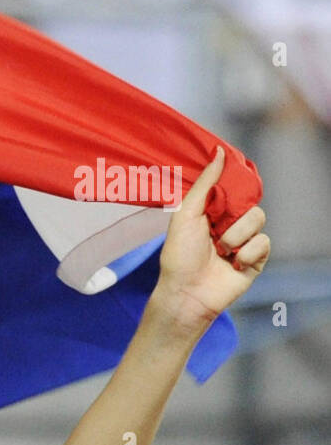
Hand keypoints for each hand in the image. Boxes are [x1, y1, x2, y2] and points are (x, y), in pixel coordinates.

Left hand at [152, 146, 270, 332]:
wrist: (187, 292)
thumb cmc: (179, 255)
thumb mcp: (186, 214)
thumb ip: (204, 184)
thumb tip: (219, 152)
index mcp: (211, 212)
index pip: (232, 188)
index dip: (234, 184)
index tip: (232, 180)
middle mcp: (229, 224)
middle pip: (249, 202)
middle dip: (233, 214)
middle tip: (216, 226)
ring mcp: (243, 241)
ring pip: (258, 219)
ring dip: (237, 234)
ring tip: (221, 250)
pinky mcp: (256, 259)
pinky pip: (264, 242)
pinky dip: (248, 251)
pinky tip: (234, 262)